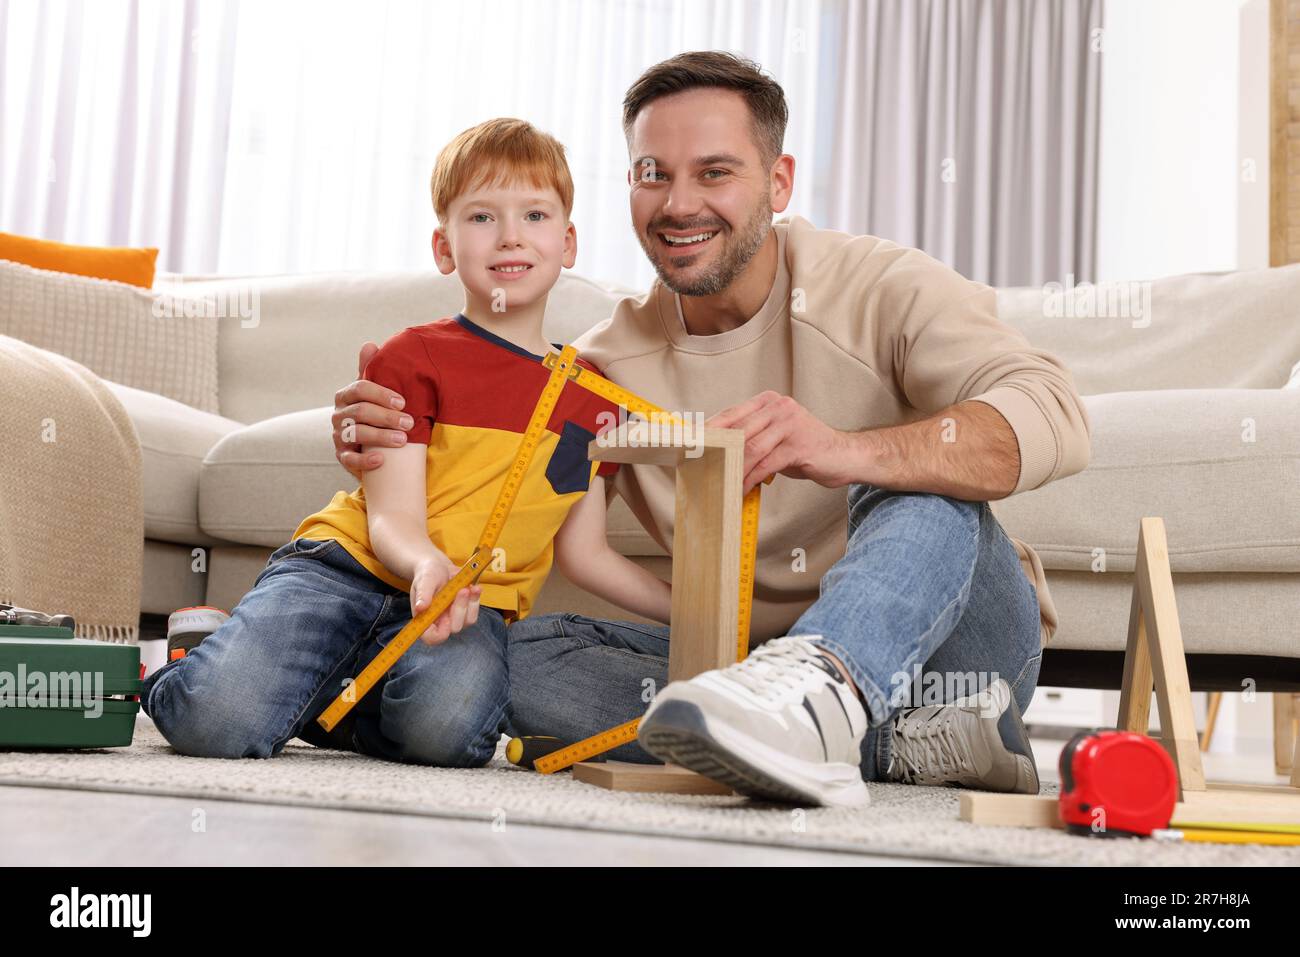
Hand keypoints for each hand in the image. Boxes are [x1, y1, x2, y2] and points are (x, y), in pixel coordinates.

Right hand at [333, 341, 414, 479]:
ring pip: (356, 434)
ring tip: (402, 440)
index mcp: (346, 396)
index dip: (381, 394)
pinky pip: (349, 459)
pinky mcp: (342, 456)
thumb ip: (371, 371)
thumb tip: (369, 344)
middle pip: (360, 412)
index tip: (402, 402)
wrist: (371, 444)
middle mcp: (338, 415)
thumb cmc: (375, 413)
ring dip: (380, 436)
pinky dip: (364, 460)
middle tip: (409, 423)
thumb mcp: (373, 392)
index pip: (360, 389)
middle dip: (386, 417)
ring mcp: (338, 436)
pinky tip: (381, 459)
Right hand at [410, 554, 482, 644]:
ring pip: (467, 621)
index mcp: (424, 619)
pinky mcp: (465, 611)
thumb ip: (423, 594)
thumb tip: (420, 607)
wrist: (439, 567)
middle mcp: (440, 622)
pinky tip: (475, 588)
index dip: (440, 633)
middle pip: (454, 628)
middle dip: (460, 609)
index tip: (446, 618)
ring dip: (470, 604)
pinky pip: (474, 612)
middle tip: (462, 591)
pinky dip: (476, 600)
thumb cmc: (427, 575)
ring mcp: (454, 618)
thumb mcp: (423, 580)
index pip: (431, 638)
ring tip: (468, 587)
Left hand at [707, 391, 854, 492]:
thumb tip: (717, 455)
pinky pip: (765, 464)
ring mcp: (789, 424)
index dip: (708, 432)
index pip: (730, 415)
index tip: (689, 446)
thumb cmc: (807, 449)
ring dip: (731, 470)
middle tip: (698, 470)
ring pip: (749, 448)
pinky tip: (740, 491)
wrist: (846, 456)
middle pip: (736, 430)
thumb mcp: (776, 438)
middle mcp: (778, 408)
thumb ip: (751, 441)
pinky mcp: (798, 445)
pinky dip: (749, 479)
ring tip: (718, 485)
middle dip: (715, 452)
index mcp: (768, 402)